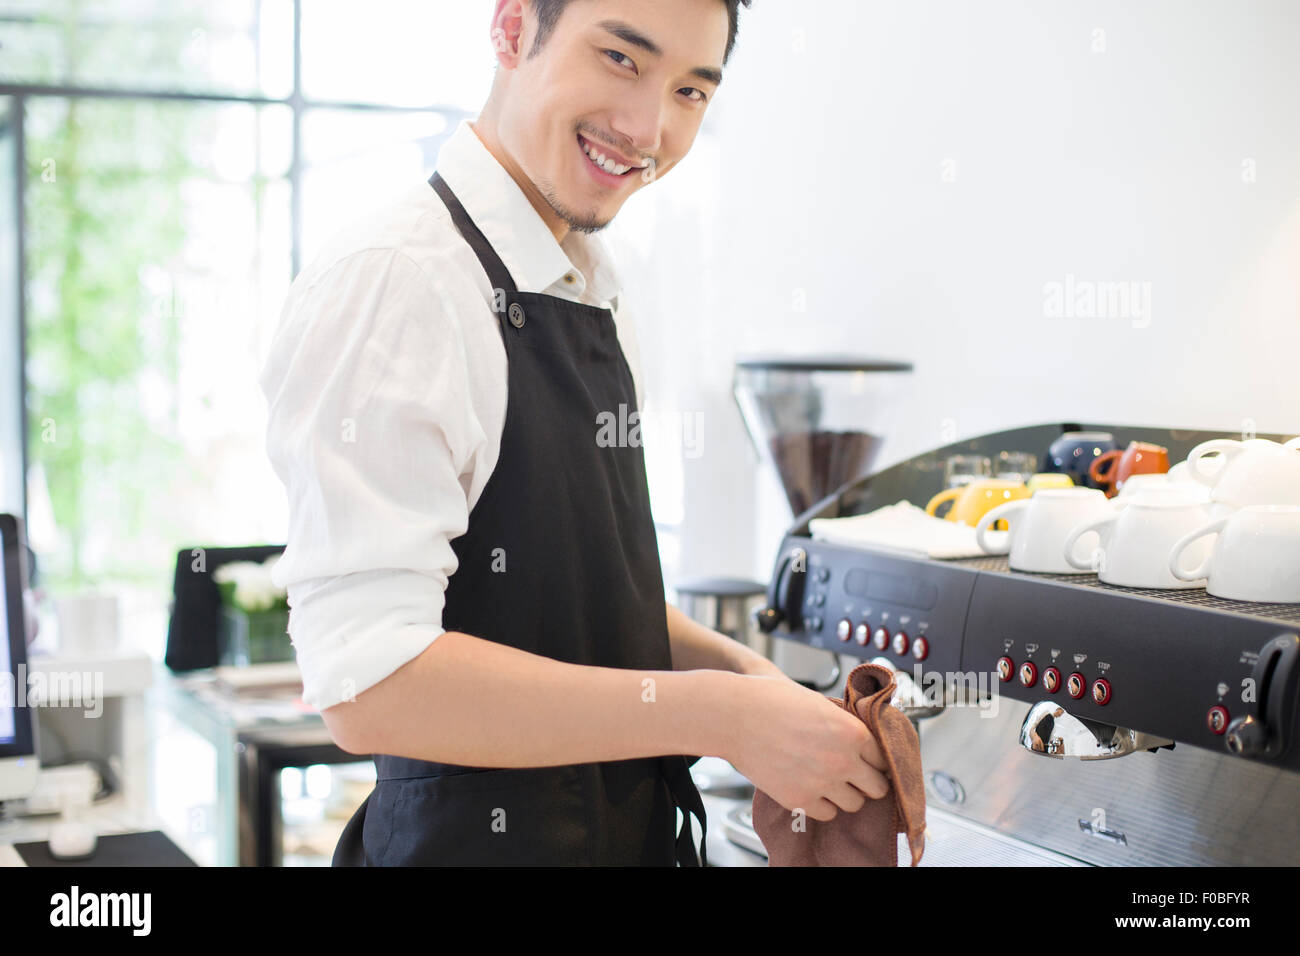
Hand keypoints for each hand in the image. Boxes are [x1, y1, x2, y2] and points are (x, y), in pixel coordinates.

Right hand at [723, 673, 889, 821]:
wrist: (733, 715)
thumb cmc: (769, 700)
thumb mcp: (817, 701)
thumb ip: (842, 722)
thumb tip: (857, 735)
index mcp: (852, 731)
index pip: (884, 758)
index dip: (874, 759)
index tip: (866, 760)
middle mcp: (843, 759)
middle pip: (877, 788)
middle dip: (867, 781)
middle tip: (853, 775)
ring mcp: (822, 782)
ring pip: (855, 804)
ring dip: (845, 794)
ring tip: (829, 782)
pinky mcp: (799, 799)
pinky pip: (827, 813)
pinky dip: (821, 804)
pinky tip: (811, 788)